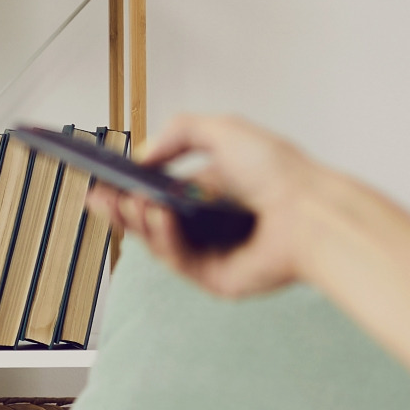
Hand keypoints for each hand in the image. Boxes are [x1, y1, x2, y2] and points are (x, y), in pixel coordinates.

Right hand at [94, 111, 321, 300]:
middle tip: (100, 198)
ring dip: (139, 221)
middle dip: (123, 209)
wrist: (309, 211)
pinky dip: (163, 238)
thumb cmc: (281, 173)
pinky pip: (177, 261)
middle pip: (151, 222)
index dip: (128, 190)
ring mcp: (211, 253)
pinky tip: (159, 215)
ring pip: (158, 243)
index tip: (102, 183)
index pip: (159, 194)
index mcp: (212, 191)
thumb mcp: (223, 130)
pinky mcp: (215, 278)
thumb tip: (144, 156)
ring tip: (132, 201)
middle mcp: (210, 224)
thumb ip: (180, 132)